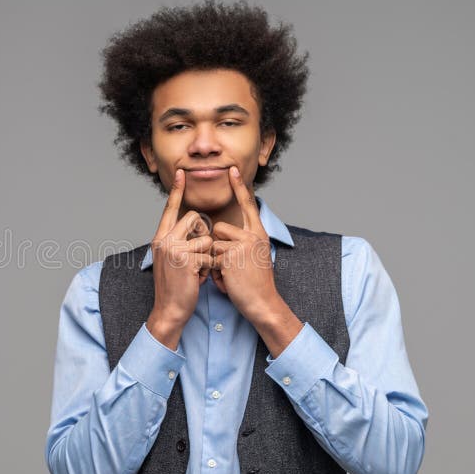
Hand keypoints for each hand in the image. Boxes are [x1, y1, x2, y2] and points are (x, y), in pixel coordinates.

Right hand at [147, 169, 214, 349]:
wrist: (169, 310)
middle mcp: (164, 240)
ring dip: (207, 257)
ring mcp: (174, 249)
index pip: (170, 209)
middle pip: (194, 218)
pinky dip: (208, 270)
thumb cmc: (175, 287)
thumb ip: (179, 242)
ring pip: (205, 238)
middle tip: (199, 254)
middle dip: (203, 234)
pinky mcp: (186, 260)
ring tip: (197, 271)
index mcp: (160, 238)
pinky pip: (208, 256)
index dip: (177, 191)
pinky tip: (197, 280)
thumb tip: (196, 227)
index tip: (182, 173)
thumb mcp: (172, 260)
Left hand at [210, 166, 302, 354]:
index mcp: (258, 234)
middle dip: (217, 249)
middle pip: (219, 228)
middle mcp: (253, 236)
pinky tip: (229, 281)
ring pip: (213, 244)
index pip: (247, 206)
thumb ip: (241, 243)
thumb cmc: (254, 284)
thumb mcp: (252, 258)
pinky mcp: (232, 256)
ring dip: (215, 262)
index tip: (232, 170)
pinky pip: (212, 258)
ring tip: (230, 275)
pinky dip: (215, 273)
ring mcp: (243, 245)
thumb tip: (221, 233)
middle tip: (231, 268)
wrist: (263, 303)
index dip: (239, 188)